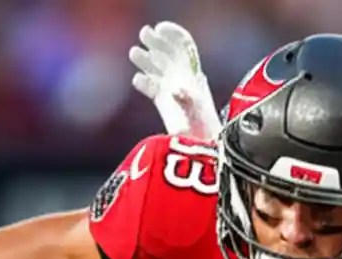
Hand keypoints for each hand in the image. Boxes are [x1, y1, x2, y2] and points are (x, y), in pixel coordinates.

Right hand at [129, 21, 221, 139]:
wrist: (203, 146)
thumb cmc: (206, 128)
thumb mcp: (199, 111)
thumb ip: (189, 99)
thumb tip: (176, 90)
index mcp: (194, 72)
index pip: (183, 45)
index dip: (173, 34)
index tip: (160, 29)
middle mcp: (182, 77)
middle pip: (166, 53)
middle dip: (155, 42)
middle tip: (144, 34)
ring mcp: (171, 88)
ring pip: (156, 68)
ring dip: (145, 59)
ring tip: (134, 52)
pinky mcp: (162, 101)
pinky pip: (151, 87)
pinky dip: (144, 82)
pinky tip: (138, 80)